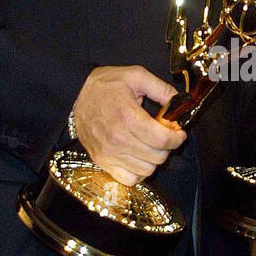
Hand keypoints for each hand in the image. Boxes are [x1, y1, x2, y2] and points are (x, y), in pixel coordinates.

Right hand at [71, 65, 185, 185]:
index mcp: (127, 117)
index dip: (177, 138)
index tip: (178, 133)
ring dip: (154, 159)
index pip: (162, 140)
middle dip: (167, 147)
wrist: (75, 94)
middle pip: (157, 157)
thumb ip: (161, 89)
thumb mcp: (136, 76)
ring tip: (150, 145)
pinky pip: (129, 179)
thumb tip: (180, 103)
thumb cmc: (105, 85)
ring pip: (146, 170)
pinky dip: (139, 172)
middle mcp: (117, 139)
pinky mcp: (102, 161)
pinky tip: (139, 157)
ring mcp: (109, 153)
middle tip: (164, 136)